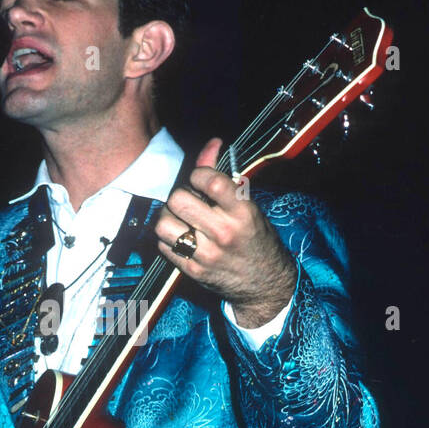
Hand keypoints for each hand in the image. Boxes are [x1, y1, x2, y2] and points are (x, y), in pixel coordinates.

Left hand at [155, 137, 296, 327]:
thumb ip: (223, 176)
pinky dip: (168, 239)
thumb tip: (212, 143)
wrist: (265, 284)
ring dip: (168, 218)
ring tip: (181, 220)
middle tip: (189, 202)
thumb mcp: (247, 206)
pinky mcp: (192, 272)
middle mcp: (223, 233)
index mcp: (242, 211)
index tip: (199, 180)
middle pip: (178, 200)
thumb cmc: (255, 238)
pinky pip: (163, 246)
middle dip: (180, 197)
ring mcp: (206, 254)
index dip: (197, 174)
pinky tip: (181, 239)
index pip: (208, 180)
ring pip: (163, 224)